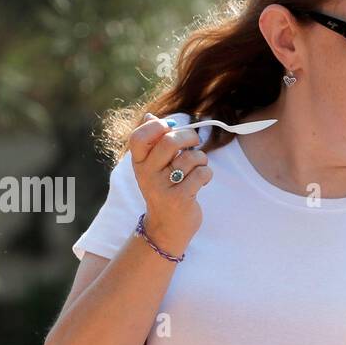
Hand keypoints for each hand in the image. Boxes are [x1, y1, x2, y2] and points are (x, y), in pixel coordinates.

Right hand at [130, 113, 208, 253]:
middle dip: (189, 137)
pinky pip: (201, 174)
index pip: (138, 136)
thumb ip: (153, 142)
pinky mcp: (180, 199)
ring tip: (199, 167)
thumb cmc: (164, 191)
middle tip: (195, 142)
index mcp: (139, 163)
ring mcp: (163, 187)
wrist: (167, 228)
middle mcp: (147, 174)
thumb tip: (150, 116)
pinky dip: (207, 174)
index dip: (157, 126)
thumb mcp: (153, 167)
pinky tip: (202, 181)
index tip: (170, 128)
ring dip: (201, 158)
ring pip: (190, 158)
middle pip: (170, 142)